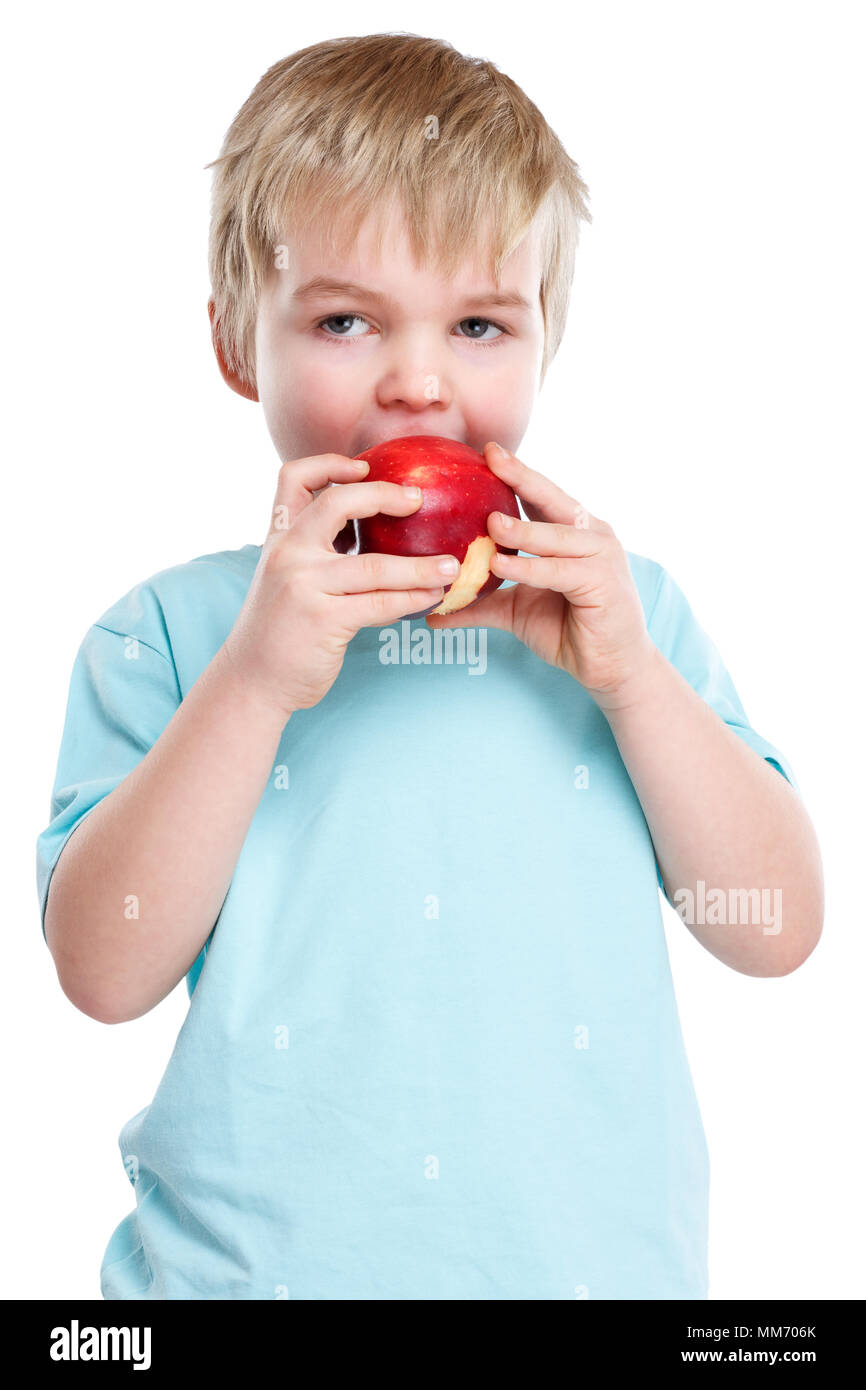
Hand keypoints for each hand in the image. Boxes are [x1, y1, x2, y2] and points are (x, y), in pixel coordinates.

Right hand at [222, 454, 459, 717]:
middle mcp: (287, 553)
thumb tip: (373, 531)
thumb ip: (315, 550)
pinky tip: (432, 599)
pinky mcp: (323, 619)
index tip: (365, 466)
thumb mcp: (285, 577)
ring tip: (451, 567)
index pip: (294, 477)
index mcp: (278, 537)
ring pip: (375, 565)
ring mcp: (303, 585)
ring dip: (421, 566)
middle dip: (384, 495)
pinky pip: (380, 604)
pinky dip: (412, 600)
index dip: (330, 463)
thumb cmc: (279, 629)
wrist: (252, 679)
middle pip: (338, 503)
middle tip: (420, 500)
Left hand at [425, 442, 658, 709]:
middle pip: (553, 500)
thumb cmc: (569, 630)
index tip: (487, 451)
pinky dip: (530, 569)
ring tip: (489, 524)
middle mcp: (593, 535)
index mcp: (574, 532)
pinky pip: (559, 572)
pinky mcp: (603, 585)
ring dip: (523, 530)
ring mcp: (602, 557)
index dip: (517, 473)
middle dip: (522, 477)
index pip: (542, 496)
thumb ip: (479, 603)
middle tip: (490, 457)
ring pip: (556, 537)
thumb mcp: (516, 611)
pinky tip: (501, 565)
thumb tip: (431, 610)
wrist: (612, 667)